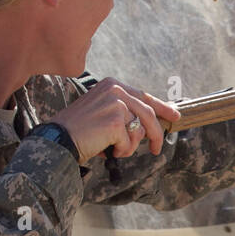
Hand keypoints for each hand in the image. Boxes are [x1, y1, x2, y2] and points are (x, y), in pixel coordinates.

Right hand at [58, 79, 180, 161]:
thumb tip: (149, 124)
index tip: (175, 115)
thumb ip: (124, 112)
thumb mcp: (103, 112)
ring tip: (115, 149)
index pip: (144, 96)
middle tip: (156, 149)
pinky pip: (130, 142)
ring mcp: (116, 104)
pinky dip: (121, 151)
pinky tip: (106, 149)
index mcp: (112, 85)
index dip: (162, 107)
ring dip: (131, 145)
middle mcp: (116, 90)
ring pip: (141, 130)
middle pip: (148, 114)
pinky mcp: (116, 121)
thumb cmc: (79, 130)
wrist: (59, 138)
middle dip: (156, 134)